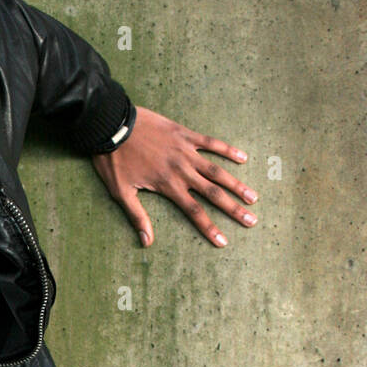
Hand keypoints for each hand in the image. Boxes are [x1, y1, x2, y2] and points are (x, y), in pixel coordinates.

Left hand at [91, 106, 258, 247]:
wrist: (112, 125)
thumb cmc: (114, 160)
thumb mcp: (121, 192)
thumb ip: (137, 216)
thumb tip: (147, 242)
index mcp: (168, 186)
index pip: (194, 211)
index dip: (210, 228)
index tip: (224, 241)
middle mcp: (182, 170)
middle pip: (213, 193)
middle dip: (233, 208)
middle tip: (252, 220)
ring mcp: (185, 151)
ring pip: (216, 170)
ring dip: (236, 183)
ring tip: (253, 196)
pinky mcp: (184, 134)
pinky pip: (210, 142)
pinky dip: (227, 149)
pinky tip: (243, 157)